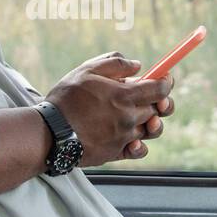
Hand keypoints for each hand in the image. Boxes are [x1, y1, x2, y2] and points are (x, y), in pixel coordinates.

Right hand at [45, 51, 173, 166]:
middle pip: (158, 109)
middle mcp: (129, 118)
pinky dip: (139, 144)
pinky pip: (139, 150)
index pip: (161, 89)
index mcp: (124, 96)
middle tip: (146, 96)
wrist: (49, 133)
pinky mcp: (116, 152)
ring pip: (151, 130)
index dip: (166, 81)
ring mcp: (124, 137)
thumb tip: (137, 65)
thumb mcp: (86, 71)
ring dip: (149, 121)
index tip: (164, 78)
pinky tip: (131, 137)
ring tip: (136, 115)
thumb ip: (114, 63)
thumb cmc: (65, 99)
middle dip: (157, 101)